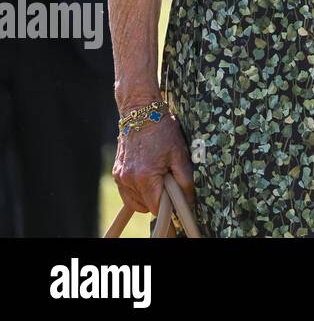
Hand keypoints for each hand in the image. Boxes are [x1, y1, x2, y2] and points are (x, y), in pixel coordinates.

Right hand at [112, 102, 195, 220]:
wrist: (141, 113)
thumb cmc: (163, 131)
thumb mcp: (180, 154)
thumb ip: (184, 179)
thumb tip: (188, 199)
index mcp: (145, 177)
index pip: (156, 207)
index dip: (169, 207)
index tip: (177, 200)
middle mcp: (129, 180)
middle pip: (146, 206)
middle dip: (159, 200)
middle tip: (169, 184)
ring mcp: (120, 177)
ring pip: (135, 201)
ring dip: (148, 196)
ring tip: (159, 178)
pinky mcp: (117, 173)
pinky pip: (127, 192)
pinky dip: (138, 191)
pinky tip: (149, 178)